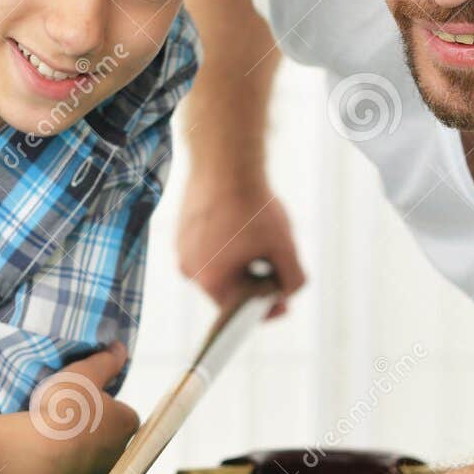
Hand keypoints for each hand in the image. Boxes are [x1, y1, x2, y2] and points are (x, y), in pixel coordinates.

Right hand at [0, 345, 138, 473]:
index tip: (82, 398)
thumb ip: (105, 361)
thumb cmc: (63, 408)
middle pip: (108, 435)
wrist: (35, 453)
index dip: (103, 403)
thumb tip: (120, 349)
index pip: (123, 412)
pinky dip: (58, 462)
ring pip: (88, 455)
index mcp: (128, 424)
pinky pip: (68, 471)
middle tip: (65, 413)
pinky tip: (41, 450)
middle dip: (91, 426)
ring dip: (75, 445)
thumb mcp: (84, 373)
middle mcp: (119, 453)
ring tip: (49, 431)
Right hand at [177, 176, 305, 316]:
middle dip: (254, 279)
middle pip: (229, 288)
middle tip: (276, 261)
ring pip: (218, 265)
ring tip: (257, 235)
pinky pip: (207, 247)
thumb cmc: (253, 206)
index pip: (240, 311)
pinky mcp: (180, 229)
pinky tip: (241, 221)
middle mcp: (189, 270)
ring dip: (241, 259)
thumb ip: (293, 280)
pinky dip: (225, 242)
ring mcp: (181, 248)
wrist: (225, 163)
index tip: (282, 302)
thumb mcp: (285, 247)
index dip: (266, 308)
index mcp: (211, 281)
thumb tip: (287, 293)